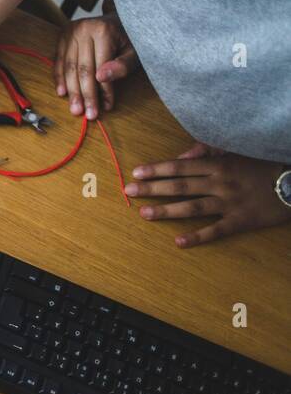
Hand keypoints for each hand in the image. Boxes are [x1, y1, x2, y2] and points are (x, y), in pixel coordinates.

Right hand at [52, 13, 138, 119]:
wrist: (118, 19)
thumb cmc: (128, 39)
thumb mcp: (134, 53)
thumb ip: (122, 66)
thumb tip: (102, 78)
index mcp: (102, 31)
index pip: (99, 68)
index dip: (103, 91)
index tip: (105, 107)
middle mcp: (83, 29)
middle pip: (82, 69)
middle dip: (85, 94)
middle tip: (87, 114)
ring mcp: (70, 32)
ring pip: (68, 67)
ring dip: (71, 91)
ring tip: (75, 108)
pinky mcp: (62, 36)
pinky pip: (58, 61)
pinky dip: (60, 78)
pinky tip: (62, 93)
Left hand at [125, 142, 290, 247]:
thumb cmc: (264, 165)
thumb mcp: (237, 152)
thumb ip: (208, 150)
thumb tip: (182, 156)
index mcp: (218, 164)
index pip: (180, 167)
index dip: (157, 169)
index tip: (136, 172)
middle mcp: (220, 183)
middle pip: (180, 186)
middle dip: (152, 188)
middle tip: (129, 191)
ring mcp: (230, 203)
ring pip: (192, 207)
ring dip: (166, 211)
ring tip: (144, 213)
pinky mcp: (241, 221)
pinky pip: (216, 230)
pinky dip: (198, 237)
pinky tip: (179, 242)